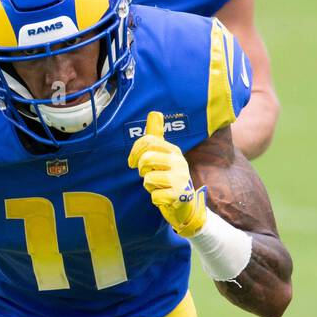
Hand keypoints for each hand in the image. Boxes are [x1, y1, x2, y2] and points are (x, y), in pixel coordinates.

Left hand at [128, 110, 206, 237]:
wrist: (185, 204)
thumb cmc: (169, 177)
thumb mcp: (164, 155)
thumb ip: (157, 136)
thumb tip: (154, 113)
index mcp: (173, 150)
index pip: (149, 141)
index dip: (135, 151)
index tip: (132, 162)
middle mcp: (179, 161)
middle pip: (147, 158)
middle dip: (142, 169)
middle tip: (147, 174)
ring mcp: (180, 178)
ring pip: (148, 179)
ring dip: (148, 186)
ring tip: (158, 186)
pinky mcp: (179, 195)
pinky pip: (154, 196)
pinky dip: (155, 199)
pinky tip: (164, 197)